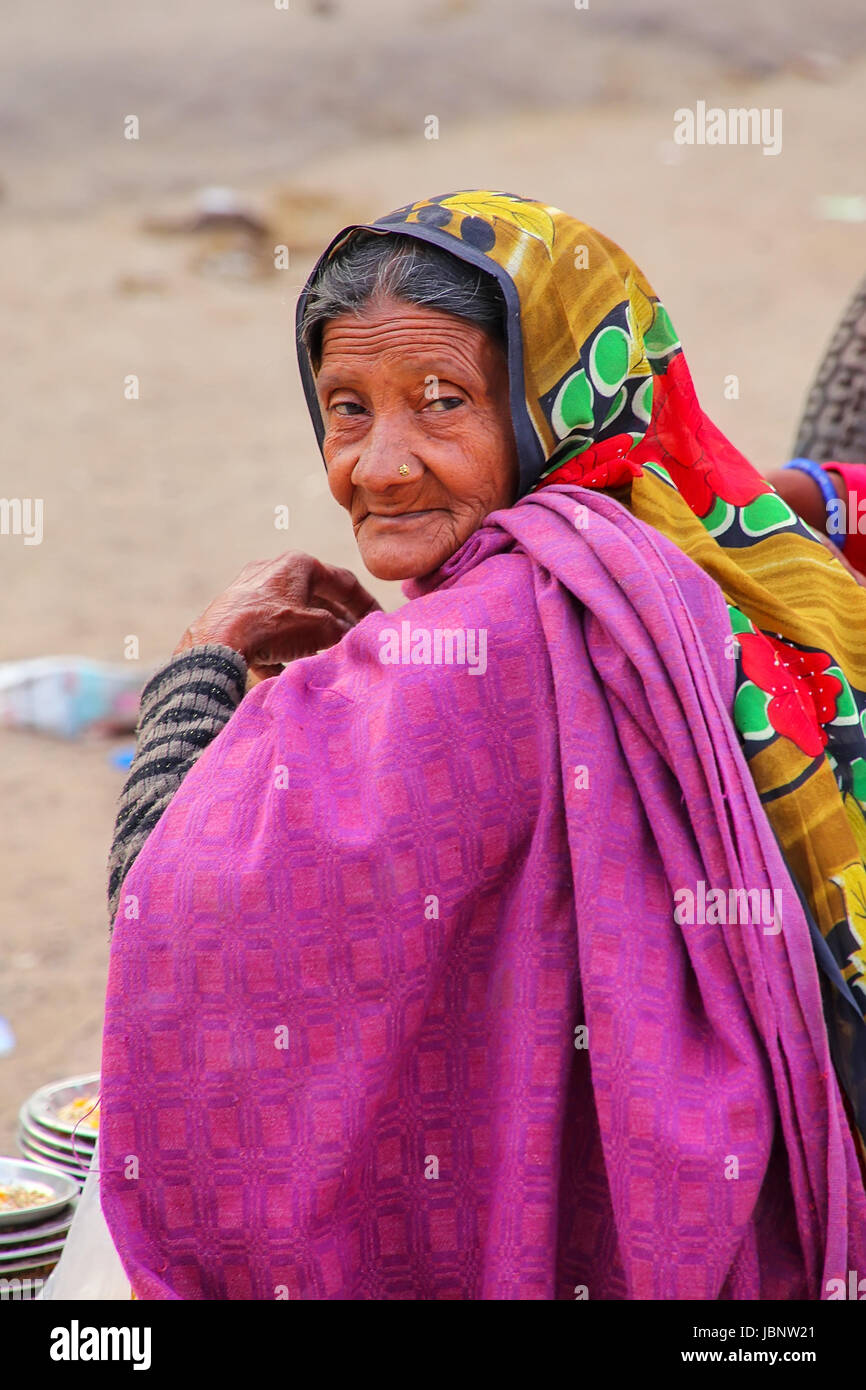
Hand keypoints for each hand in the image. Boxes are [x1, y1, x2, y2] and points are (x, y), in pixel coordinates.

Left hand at [173, 552, 381, 683]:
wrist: (218, 643)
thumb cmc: (273, 628)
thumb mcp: (320, 628)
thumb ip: (342, 630)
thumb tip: (351, 635)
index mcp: (298, 563)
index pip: (343, 581)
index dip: (366, 604)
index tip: (379, 621)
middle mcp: (272, 569)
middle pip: (316, 597)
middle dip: (338, 620)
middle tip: (354, 639)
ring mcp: (249, 590)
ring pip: (290, 614)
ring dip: (310, 635)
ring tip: (325, 655)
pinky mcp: (232, 613)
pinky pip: (266, 630)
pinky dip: (281, 648)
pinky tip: (287, 669)